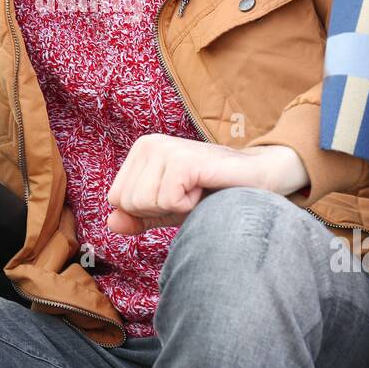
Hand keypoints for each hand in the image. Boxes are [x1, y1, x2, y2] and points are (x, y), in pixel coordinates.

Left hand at [105, 134, 309, 234]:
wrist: (257, 180)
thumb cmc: (211, 194)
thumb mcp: (168, 210)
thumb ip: (138, 216)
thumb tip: (110, 223)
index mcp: (140, 151)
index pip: (116, 200)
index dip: (147, 210)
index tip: (176, 197)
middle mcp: (148, 143)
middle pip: (127, 202)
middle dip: (160, 210)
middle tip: (189, 194)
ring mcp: (165, 148)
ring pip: (143, 203)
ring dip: (176, 208)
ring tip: (197, 191)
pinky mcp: (182, 160)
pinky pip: (167, 201)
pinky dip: (189, 206)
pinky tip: (205, 189)